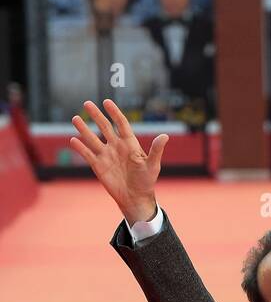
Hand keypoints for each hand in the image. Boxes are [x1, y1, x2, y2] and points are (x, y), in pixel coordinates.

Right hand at [69, 98, 168, 224]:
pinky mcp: (98, 166)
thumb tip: (165, 136)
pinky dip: (81, 148)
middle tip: (87, 103)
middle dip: (96, 115)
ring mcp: (106, 155)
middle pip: (104, 127)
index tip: (107, 102)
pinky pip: (88, 154)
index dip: (114, 112)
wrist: (136, 199)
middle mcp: (116, 146)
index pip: (121, 124)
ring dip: (84, 129)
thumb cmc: (146, 182)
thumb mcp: (153, 165)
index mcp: (129, 143)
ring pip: (93, 139)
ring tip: (75, 118)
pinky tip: (73, 140)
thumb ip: (156, 150)